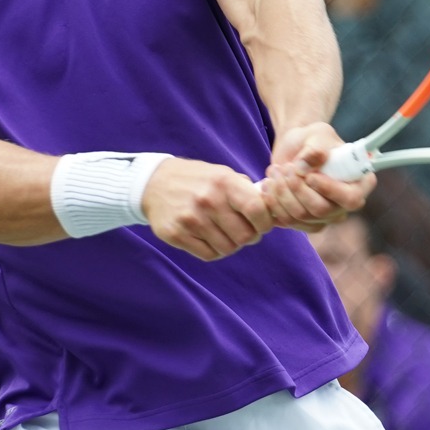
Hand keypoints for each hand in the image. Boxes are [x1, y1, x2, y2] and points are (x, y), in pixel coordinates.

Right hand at [142, 158, 274, 260]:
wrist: (154, 183)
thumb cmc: (197, 180)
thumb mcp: (222, 174)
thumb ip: (247, 191)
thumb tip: (275, 208)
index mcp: (224, 182)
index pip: (258, 211)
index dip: (265, 222)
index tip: (261, 224)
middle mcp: (208, 200)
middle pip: (244, 236)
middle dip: (248, 237)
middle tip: (242, 231)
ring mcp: (191, 219)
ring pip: (227, 249)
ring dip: (230, 245)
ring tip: (223, 233)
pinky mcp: (176, 234)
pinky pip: (208, 255)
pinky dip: (214, 250)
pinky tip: (209, 238)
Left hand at [259, 123, 375, 231]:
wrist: (295, 147)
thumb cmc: (312, 139)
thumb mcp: (317, 135)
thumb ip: (315, 149)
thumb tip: (305, 167)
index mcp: (359, 183)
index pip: (351, 198)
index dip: (330, 190)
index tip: (310, 175)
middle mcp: (344, 204)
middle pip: (322, 210)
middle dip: (298, 188)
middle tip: (285, 167)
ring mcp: (326, 216)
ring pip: (301, 216)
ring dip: (282, 193)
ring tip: (274, 171)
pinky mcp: (305, 222)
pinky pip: (288, 221)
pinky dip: (274, 203)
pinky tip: (267, 186)